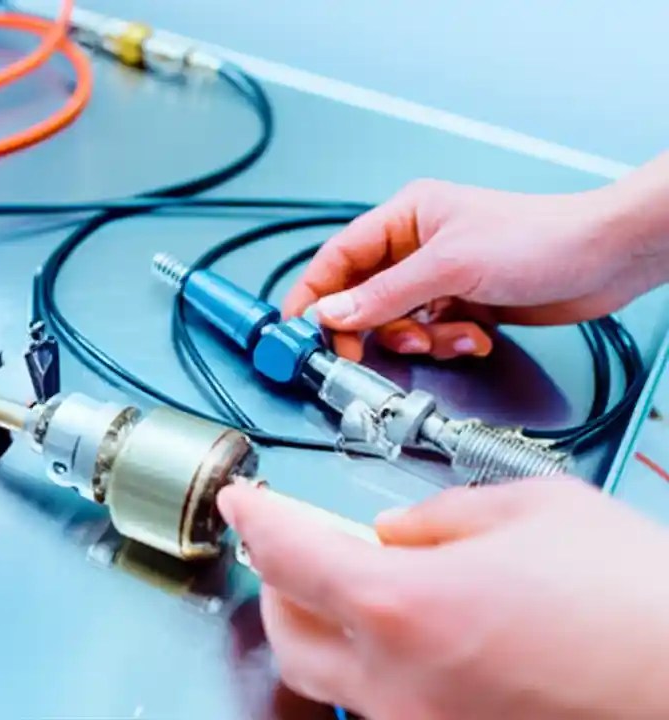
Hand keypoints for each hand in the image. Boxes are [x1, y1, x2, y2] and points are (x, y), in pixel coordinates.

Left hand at [217, 478, 668, 719]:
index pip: (286, 553)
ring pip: (331, 678)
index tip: (241, 502)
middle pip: (286, 630)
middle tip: (298, 543)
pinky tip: (425, 637)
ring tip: (366, 587)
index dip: (254, 518)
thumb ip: (442, 516)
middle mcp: (396, 683)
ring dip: (329, 627)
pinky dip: (383, 665)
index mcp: (401, 606)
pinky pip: (388, 705)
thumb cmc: (639, 605)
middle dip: (279, 579)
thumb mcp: (536, 511)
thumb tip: (398, 530)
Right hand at [282, 178, 668, 360]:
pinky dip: (448, 343)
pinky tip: (476, 336)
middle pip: (363, 297)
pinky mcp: (465, 305)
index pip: (338, 258)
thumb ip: (383, 295)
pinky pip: (432, 335)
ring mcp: (441, 278)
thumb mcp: (449, 267)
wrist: (607, 258)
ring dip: (418, 340)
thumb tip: (331, 314)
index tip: (297, 331)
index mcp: (405, 218)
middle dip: (370, 328)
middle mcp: (418, 246)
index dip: (313, 295)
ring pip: (398, 323)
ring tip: (447, 336)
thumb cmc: (541, 236)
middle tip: (364, 353)